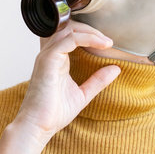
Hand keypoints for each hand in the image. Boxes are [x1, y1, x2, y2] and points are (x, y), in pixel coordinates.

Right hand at [13, 19, 120, 145]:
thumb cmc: (53, 113)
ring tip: (106, 41)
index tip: (107, 45)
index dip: (89, 35)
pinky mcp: (48, 59)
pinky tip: (101, 44)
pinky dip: (87, 38)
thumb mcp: (82, 94)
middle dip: (90, 30)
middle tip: (108, 41)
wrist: (38, 125)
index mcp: (56, 61)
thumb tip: (116, 68)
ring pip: (68, 30)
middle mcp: (50, 55)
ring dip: (90, 32)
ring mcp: (47, 56)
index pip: (70, 36)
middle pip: (68, 28)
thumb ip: (97, 81)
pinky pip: (69, 39)